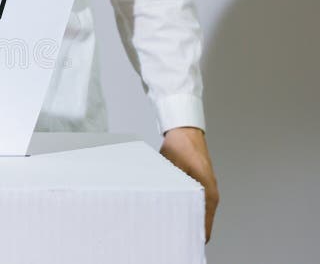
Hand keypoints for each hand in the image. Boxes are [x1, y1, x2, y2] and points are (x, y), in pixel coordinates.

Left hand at [160, 127, 218, 242]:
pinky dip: (185, 208)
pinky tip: (171, 209)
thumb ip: (172, 186)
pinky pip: (193, 202)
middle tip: (171, 234)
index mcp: (208, 192)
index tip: (183, 240)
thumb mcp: (173, 168)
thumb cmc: (182, 146)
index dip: (194, 235)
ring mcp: (204, 189)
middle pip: (201, 221)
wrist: (185, 132)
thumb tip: (164, 202)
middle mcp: (209, 193)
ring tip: (169, 224)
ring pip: (197, 212)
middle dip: (187, 229)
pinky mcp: (198, 185)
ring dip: (186, 218)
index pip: (205, 225)